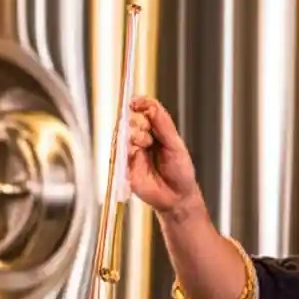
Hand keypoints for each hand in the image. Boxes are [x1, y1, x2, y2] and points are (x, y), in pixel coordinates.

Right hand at [127, 97, 201, 217]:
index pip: (143, 110)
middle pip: (131, 120)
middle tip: (149, 132)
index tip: (136, 102)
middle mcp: (141, 139)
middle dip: (139, 122)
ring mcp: (131, 152)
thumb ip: (163, 125)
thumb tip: (150, 105)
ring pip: (124, 134)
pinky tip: (134, 151)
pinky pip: (118, 153)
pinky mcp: (124, 166)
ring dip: (134, 135)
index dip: (139, 104)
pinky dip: (125, 149)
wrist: (177, 196)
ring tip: (145, 144)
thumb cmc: (179, 171)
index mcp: (155, 131)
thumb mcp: (175, 145)